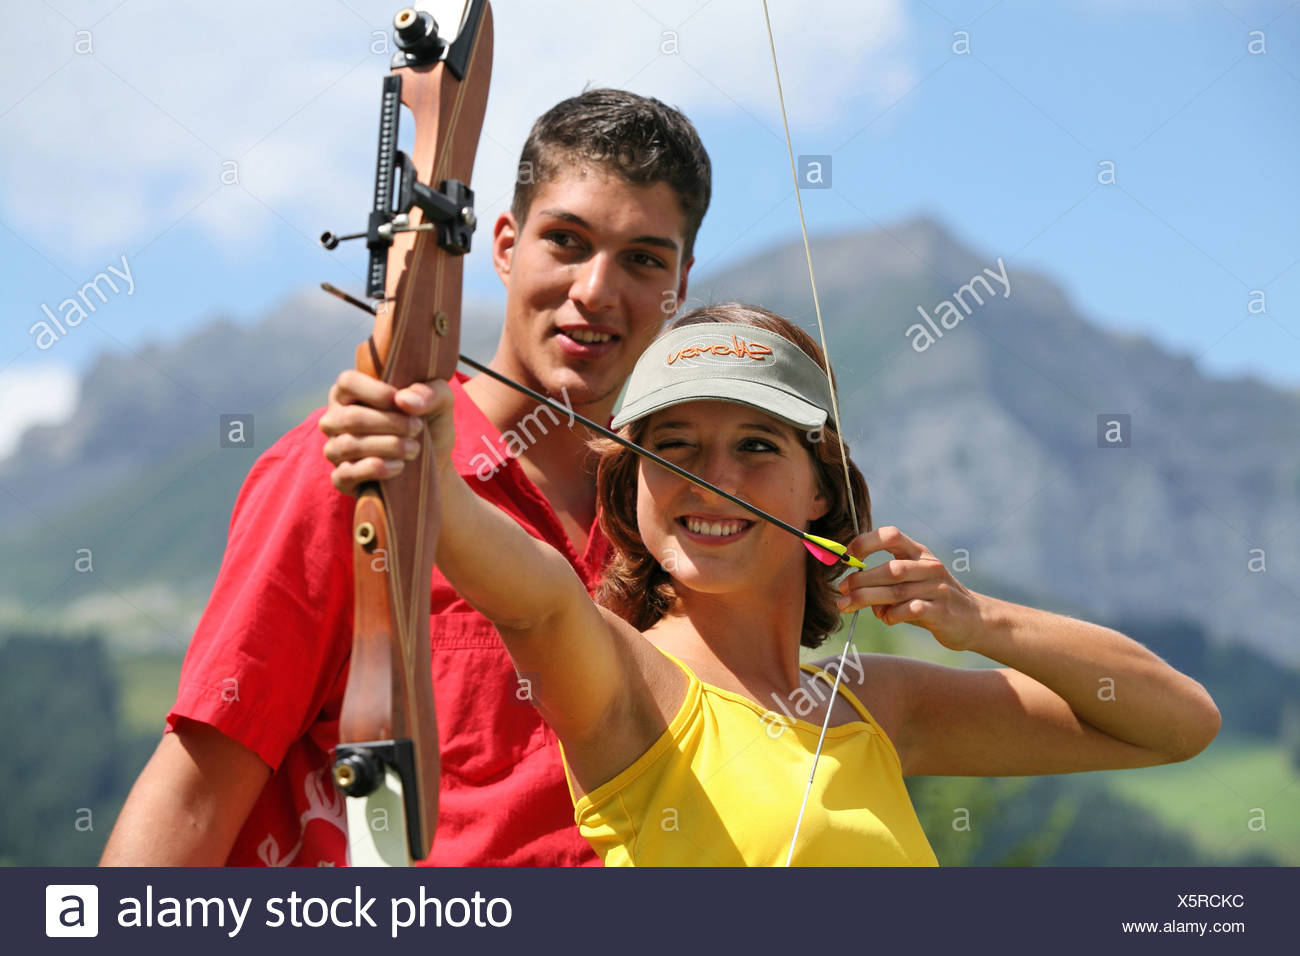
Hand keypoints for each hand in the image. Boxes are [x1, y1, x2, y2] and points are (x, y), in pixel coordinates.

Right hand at [319, 369, 447, 493]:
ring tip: (414, 448)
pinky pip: (344, 474)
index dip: (376, 392)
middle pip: (351, 417)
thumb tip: (404, 400)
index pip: (348, 382)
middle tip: (417, 428)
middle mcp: (336, 419)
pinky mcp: (341, 478)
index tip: (402, 402)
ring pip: (348, 445)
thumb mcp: (440, 403)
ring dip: (388, 446)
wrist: (435, 466)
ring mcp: (335, 449)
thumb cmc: (430, 425)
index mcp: (351, 393)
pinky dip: (374, 470)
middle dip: (390, 423)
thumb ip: (430, 392)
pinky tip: (399, 466)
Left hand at [836, 526, 983, 651]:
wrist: (974, 619)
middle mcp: (929, 566)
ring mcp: (938, 588)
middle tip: (841, 591)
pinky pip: (909, 610)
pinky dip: (891, 614)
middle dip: (860, 580)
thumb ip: (883, 584)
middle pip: (890, 568)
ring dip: (866, 599)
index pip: (891, 535)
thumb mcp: (910, 584)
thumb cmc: (932, 598)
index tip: (847, 557)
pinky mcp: (942, 611)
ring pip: (896, 591)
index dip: (865, 542)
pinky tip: (886, 618)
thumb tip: (853, 592)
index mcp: (919, 553)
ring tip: (847, 605)